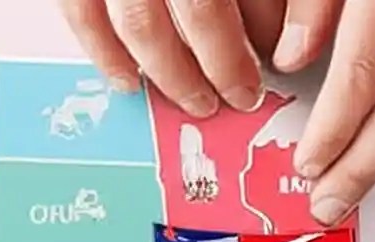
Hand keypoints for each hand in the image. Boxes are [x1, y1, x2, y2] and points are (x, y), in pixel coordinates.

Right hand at [57, 0, 284, 115]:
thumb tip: (293, 45)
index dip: (266, 28)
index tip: (277, 56)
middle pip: (197, 7)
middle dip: (222, 63)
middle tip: (241, 93)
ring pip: (138, 21)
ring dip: (169, 70)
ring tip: (195, 98)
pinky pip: (81, 10)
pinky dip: (103, 51)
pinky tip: (129, 79)